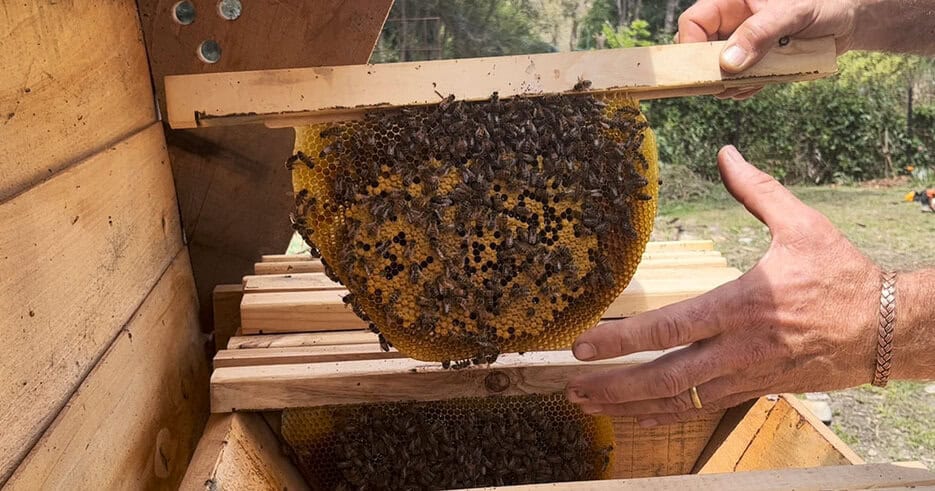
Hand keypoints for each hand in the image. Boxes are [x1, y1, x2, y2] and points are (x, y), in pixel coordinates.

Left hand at [565, 146, 880, 426]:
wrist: (890, 328)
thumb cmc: (844, 275)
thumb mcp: (803, 225)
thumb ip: (757, 190)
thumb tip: (726, 153)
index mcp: (745, 303)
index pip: (672, 328)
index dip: (623, 340)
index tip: (584, 345)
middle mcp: (742, 347)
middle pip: (667, 376)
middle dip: (615, 384)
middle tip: (573, 385)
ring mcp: (749, 375)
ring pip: (682, 400)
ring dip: (632, 406)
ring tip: (591, 405)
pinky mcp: (758, 389)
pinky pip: (705, 408)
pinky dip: (667, 414)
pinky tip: (640, 415)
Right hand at [676, 0, 857, 99]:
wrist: (850, 21)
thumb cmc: (824, 4)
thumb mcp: (791, 14)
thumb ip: (759, 34)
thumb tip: (728, 62)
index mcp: (731, 2)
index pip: (694, 22)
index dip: (691, 46)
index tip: (703, 69)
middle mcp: (731, 22)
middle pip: (700, 49)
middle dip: (710, 71)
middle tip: (726, 85)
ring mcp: (741, 43)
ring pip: (717, 69)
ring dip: (730, 83)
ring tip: (750, 84)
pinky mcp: (754, 61)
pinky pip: (737, 80)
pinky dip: (744, 88)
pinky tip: (759, 85)